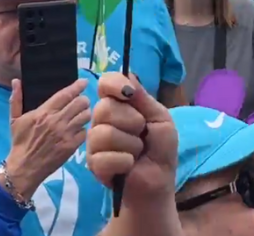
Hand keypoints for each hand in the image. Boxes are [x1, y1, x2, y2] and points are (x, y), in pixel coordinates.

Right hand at [4, 78, 91, 198]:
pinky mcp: (71, 146)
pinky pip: (84, 131)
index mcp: (44, 112)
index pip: (66, 94)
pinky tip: (78, 129)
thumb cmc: (20, 142)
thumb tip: (16, 81)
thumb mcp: (14, 120)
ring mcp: (65, 134)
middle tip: (82, 101)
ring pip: (85, 115)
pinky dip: (83, 129)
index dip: (77, 86)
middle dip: (83, 99)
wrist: (24, 167)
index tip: (83, 82)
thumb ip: (16, 99)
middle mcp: (57, 121)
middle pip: (80, 102)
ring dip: (85, 113)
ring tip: (81, 114)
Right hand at [87, 73, 177, 201]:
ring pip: (104, 133)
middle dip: (131, 122)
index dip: (113, 84)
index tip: (127, 93)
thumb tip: (128, 74)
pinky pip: (104, 157)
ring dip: (130, 145)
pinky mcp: (93, 163)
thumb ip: (144, 98)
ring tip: (136, 152)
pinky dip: (124, 162)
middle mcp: (102, 119)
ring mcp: (95, 141)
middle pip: (104, 108)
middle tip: (142, 133)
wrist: (158, 179)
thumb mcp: (160, 118)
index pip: (106, 83)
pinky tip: (128, 166)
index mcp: (119, 104)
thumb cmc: (160, 148)